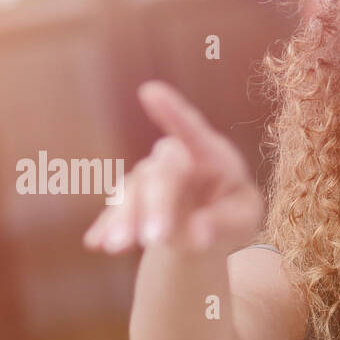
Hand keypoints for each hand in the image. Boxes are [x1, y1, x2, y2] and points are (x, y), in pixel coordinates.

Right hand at [82, 81, 262, 254]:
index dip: (171, 111)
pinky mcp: (131, 198)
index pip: (192, 130)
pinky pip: (116, 210)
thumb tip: (199, 234)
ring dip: (125, 220)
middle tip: (155, 240)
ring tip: (117, 248)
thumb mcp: (243, 220)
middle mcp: (175, 159)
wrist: (209, 221)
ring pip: (132, 192)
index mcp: (210, 155)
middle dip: (157, 208)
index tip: (149, 91)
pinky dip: (107, 226)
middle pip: (161, 177)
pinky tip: (96, 243)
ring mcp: (148, 176)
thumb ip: (225, 222)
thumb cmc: (233, 212)